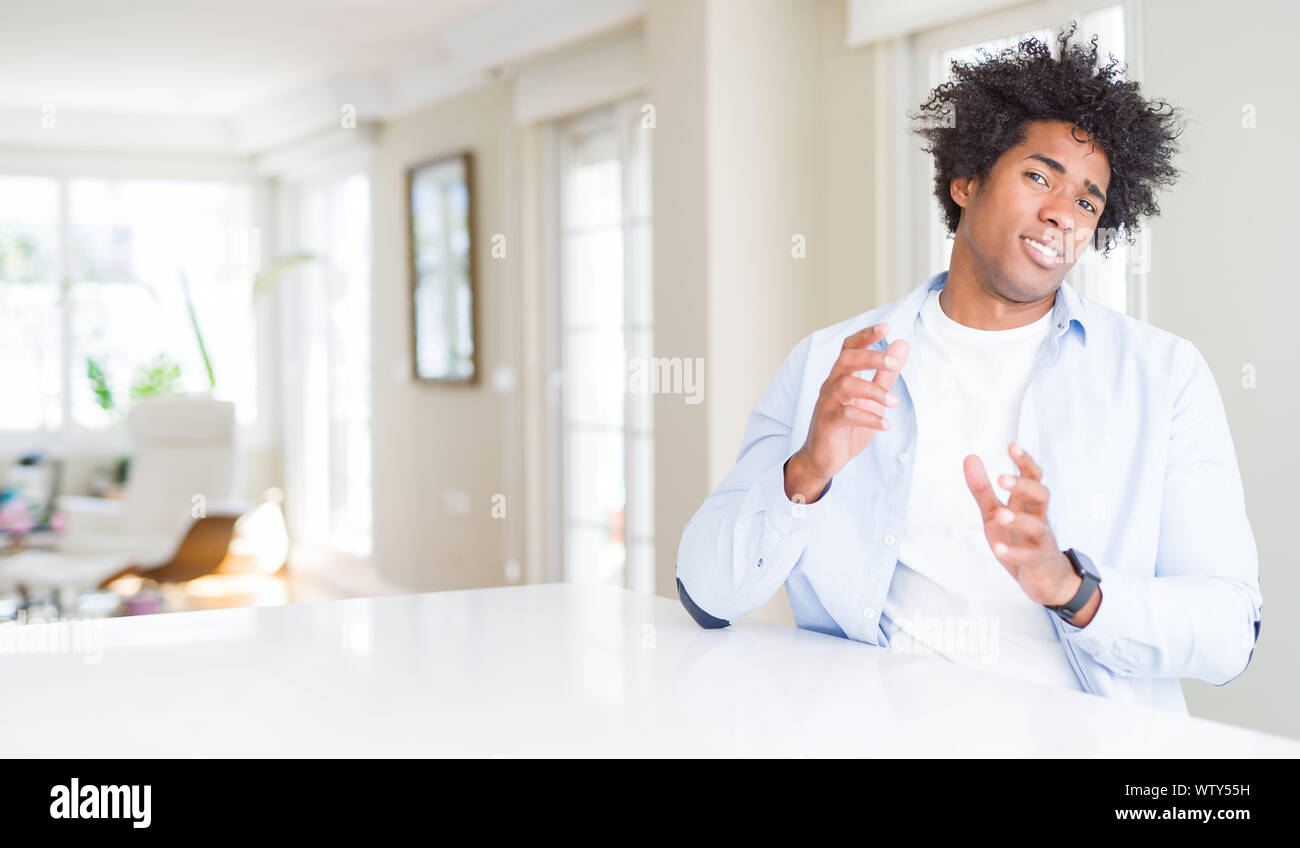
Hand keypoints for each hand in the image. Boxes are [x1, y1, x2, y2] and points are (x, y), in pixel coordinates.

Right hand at [787, 323, 908, 501]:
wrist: (823, 459)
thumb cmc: (847, 428)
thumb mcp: (873, 400)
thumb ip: (886, 374)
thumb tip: (902, 344)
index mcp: (841, 377)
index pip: (849, 348)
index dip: (865, 336)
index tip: (886, 327)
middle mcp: (831, 386)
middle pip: (846, 360)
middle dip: (871, 357)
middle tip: (893, 363)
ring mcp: (827, 405)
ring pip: (846, 385)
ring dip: (874, 391)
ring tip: (894, 402)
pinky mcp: (827, 424)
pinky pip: (847, 415)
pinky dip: (869, 418)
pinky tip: (885, 424)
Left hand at [962, 442, 1079, 606]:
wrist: (1048, 580)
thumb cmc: (1020, 541)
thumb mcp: (995, 514)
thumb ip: (983, 489)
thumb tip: (970, 458)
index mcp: (1028, 505)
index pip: (1034, 478)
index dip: (1025, 462)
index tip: (1011, 446)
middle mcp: (1038, 519)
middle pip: (1041, 496)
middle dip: (1024, 486)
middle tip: (1003, 478)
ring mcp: (1040, 541)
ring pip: (1037, 526)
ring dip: (1019, 519)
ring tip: (1001, 514)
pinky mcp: (1038, 563)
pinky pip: (1030, 557)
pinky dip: (1014, 552)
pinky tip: (998, 549)